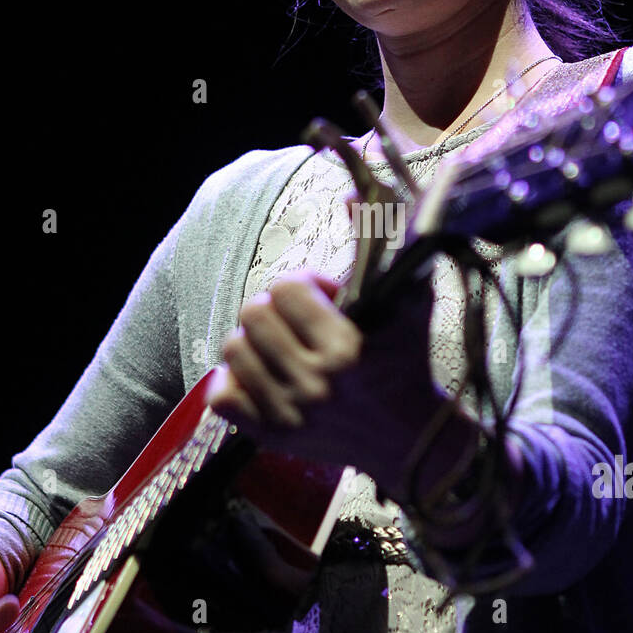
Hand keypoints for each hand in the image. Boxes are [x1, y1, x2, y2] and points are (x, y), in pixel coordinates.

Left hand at [206, 270, 477, 501]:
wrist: (412, 441)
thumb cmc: (408, 360)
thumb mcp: (409, 298)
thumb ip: (384, 243)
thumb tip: (354, 191)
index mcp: (347, 348)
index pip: (286, 288)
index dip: (305, 284)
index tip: (327, 299)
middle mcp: (315, 384)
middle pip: (253, 314)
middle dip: (276, 309)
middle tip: (300, 321)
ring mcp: (289, 415)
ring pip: (233, 349)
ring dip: (256, 341)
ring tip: (283, 346)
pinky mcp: (271, 438)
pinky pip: (220, 396)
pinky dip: (235, 381)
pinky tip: (263, 376)